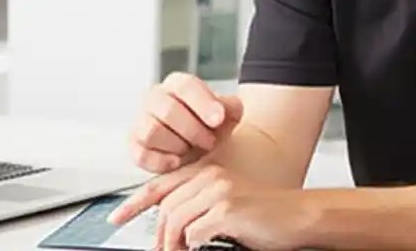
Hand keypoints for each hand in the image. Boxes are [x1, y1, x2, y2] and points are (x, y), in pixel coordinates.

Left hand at [108, 163, 313, 250]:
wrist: (298, 217)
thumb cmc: (265, 215)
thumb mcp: (226, 204)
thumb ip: (199, 208)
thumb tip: (170, 231)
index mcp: (208, 172)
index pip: (162, 185)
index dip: (135, 202)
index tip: (117, 217)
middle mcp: (211, 176)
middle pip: (166, 208)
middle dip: (161, 236)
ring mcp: (219, 191)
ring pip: (176, 221)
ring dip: (174, 245)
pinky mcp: (227, 208)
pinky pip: (195, 233)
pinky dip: (195, 246)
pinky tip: (205, 248)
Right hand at [129, 73, 243, 173]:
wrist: (199, 147)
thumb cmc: (210, 126)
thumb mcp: (227, 115)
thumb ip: (230, 108)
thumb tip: (223, 110)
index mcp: (178, 84)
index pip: (185, 86)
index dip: (202, 103)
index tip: (218, 120)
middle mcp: (156, 97)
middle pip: (168, 110)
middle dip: (193, 130)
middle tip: (210, 142)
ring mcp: (142, 120)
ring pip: (151, 132)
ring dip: (177, 145)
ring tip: (191, 150)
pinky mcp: (135, 145)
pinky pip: (141, 154)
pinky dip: (161, 161)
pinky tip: (177, 162)